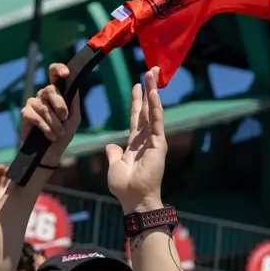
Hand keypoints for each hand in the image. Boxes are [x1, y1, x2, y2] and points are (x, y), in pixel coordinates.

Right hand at [19, 62, 84, 163]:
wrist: (51, 152)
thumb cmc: (63, 134)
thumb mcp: (74, 118)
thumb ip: (74, 101)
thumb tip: (74, 85)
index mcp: (56, 92)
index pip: (54, 73)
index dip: (58, 69)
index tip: (66, 74)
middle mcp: (43, 95)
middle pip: (50, 89)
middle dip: (60, 105)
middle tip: (65, 118)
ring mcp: (33, 103)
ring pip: (43, 106)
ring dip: (54, 122)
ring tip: (58, 134)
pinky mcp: (25, 113)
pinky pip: (35, 116)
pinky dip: (45, 127)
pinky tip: (50, 136)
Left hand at [104, 67, 166, 212]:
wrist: (134, 200)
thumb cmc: (125, 187)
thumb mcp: (114, 167)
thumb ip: (114, 154)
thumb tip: (111, 145)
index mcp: (135, 144)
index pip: (136, 117)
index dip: (136, 101)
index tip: (137, 85)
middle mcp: (146, 139)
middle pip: (146, 109)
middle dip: (148, 89)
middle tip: (150, 70)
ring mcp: (154, 140)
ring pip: (152, 110)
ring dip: (152, 91)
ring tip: (152, 73)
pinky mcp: (158, 144)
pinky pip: (156, 122)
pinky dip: (155, 107)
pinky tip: (153, 93)